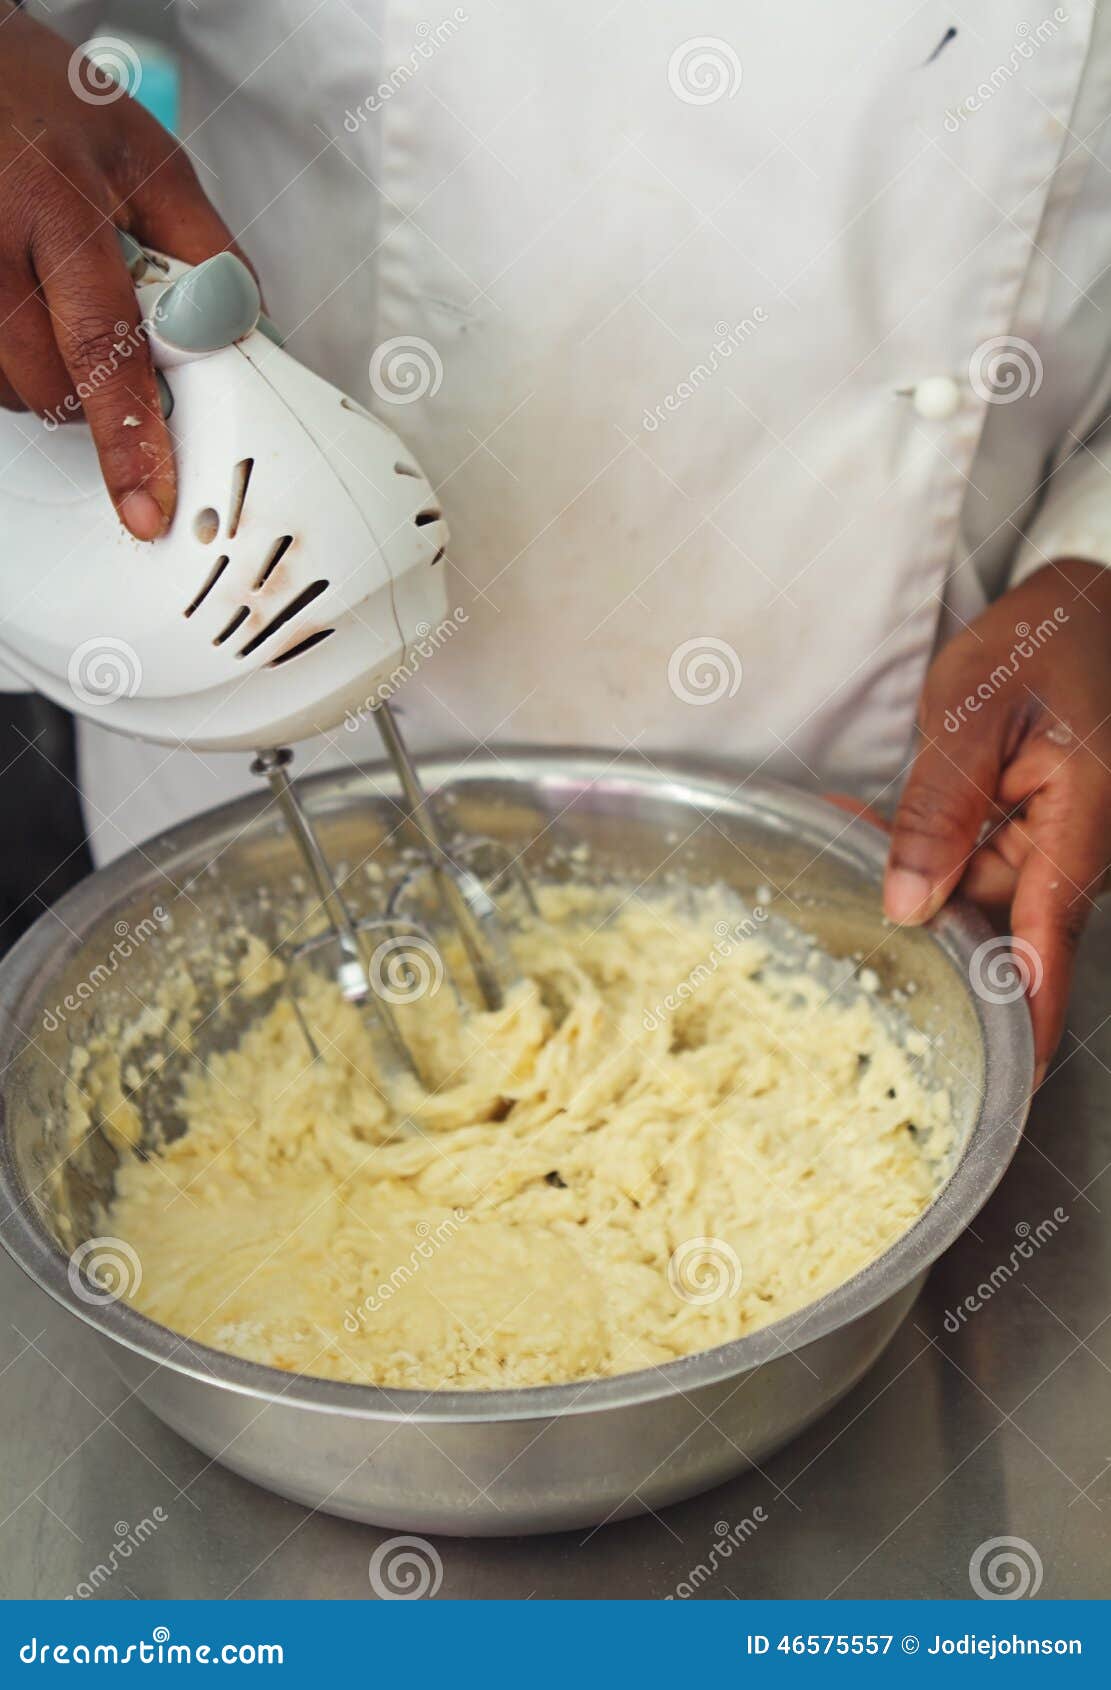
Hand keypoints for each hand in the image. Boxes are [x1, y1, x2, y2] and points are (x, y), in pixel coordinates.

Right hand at [0, 4, 247, 536]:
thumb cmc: (51, 112)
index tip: (145, 503)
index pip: (103, 345)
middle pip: (49, 385)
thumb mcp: (150, 162)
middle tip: (111, 346)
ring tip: (57, 307)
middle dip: (95, 397)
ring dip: (50, 379)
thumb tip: (249, 331)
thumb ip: (206, 251)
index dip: (128, 437)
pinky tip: (22, 312)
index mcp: (60, 204)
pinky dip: (12, 365)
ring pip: (9, 390)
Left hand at [883, 558, 1110, 1081]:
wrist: (1082, 607)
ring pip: (971, 891)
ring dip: (909, 871)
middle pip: (995, 919)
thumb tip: (910, 906)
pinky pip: (969, 860)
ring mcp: (1054, 842)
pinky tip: (865, 820)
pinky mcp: (1031, 833)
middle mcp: (1075, 844)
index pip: (1049, 938)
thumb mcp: (972, 712)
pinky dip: (920, 847)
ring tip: (846, 824)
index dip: (1024, 1015)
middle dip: (919, 912)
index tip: (1005, 1081)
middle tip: (847, 877)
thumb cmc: (1042, 641)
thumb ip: (940, 809)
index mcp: (1082, 817)